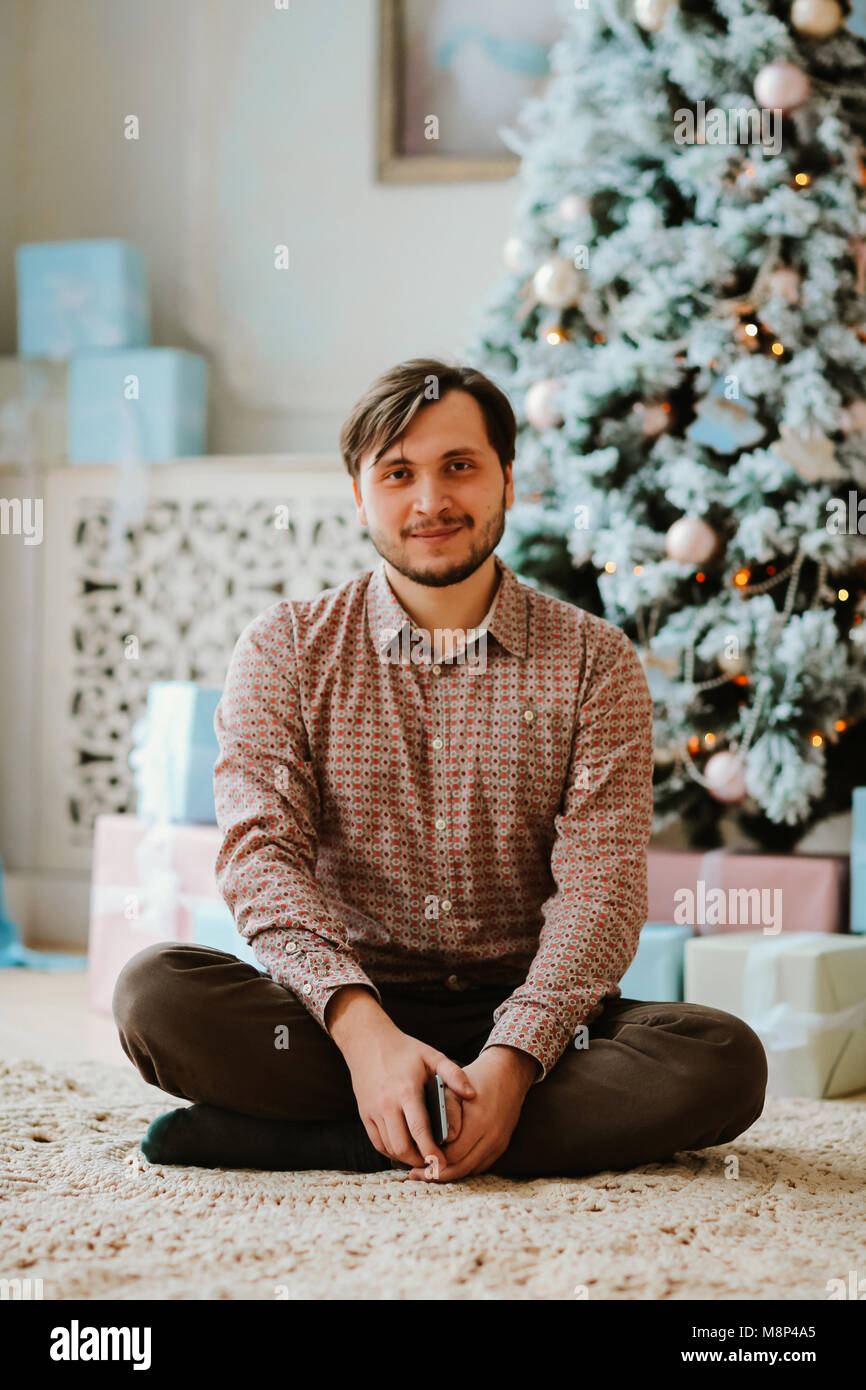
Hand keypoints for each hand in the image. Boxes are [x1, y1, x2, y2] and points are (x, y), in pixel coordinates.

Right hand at [345, 1021, 475, 1169]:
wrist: (366, 1041)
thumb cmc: (403, 1049)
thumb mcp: (430, 1055)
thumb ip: (453, 1074)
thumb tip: (473, 1094)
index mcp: (406, 1091)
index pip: (419, 1131)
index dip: (432, 1151)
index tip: (444, 1163)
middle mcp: (387, 1104)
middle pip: (402, 1146)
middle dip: (420, 1160)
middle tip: (435, 1164)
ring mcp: (372, 1111)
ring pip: (389, 1147)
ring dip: (406, 1158)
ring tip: (423, 1158)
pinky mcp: (364, 1114)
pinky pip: (377, 1142)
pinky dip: (391, 1151)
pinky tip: (405, 1150)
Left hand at [406, 1046, 537, 1182]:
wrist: (508, 1073)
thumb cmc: (475, 1078)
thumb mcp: (453, 1088)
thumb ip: (445, 1114)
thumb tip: (437, 1142)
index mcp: (478, 1121)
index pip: (451, 1155)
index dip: (432, 1162)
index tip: (414, 1164)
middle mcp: (491, 1136)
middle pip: (460, 1168)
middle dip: (437, 1174)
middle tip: (417, 1175)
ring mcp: (498, 1143)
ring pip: (470, 1171)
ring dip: (450, 1174)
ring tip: (428, 1173)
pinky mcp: (501, 1146)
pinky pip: (480, 1165)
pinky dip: (463, 1168)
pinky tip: (448, 1165)